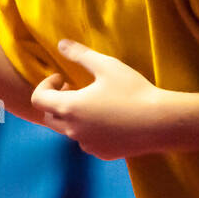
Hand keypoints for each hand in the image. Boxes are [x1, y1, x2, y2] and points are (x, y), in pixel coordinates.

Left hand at [29, 39, 167, 160]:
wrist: (161, 123)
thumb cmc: (132, 91)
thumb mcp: (106, 65)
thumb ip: (80, 54)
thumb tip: (61, 44)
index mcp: (69, 108)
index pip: (38, 99)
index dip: (45, 85)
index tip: (64, 78)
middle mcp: (73, 130)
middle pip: (50, 116)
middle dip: (56, 101)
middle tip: (74, 88)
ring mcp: (88, 145)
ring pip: (69, 130)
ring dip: (73, 115)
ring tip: (94, 102)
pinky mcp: (102, 154)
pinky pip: (87, 141)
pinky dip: (89, 129)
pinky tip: (109, 118)